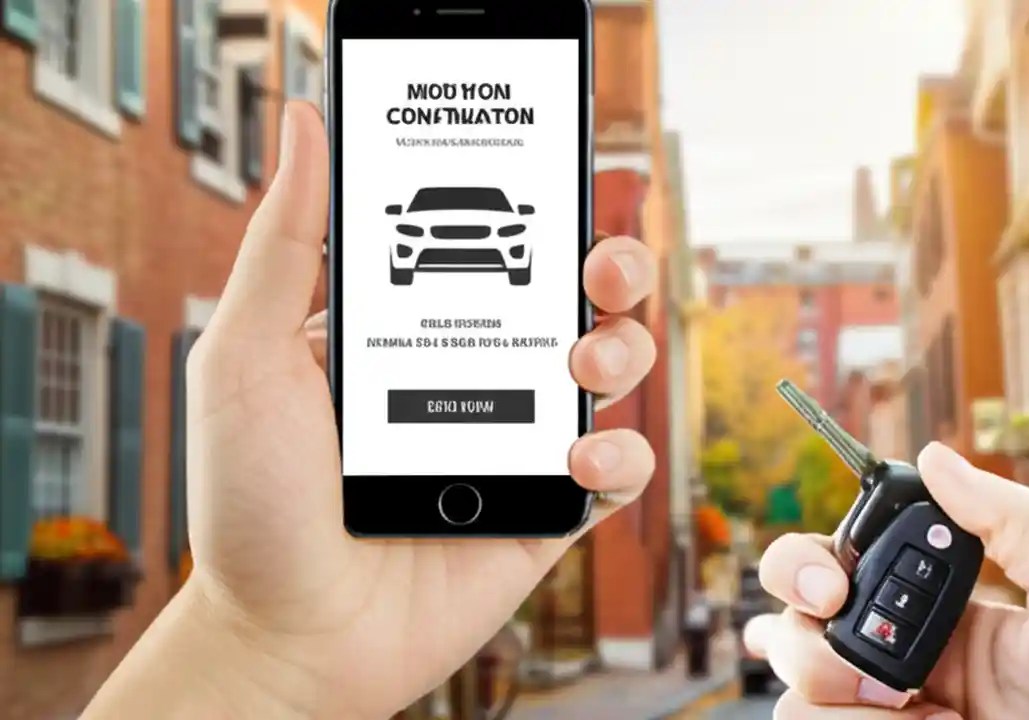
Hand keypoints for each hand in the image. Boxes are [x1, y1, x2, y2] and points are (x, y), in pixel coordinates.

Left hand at [85, 102, 658, 719]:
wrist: (284, 634)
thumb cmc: (251, 502)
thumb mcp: (248, 355)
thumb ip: (286, 242)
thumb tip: (305, 123)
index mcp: (419, 332)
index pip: (497, 252)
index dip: (540, 213)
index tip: (554, 184)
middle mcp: (477, 380)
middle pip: (576, 302)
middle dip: (611, 269)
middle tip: (599, 269)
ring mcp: (516, 446)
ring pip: (613, 374)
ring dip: (622, 350)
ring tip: (581, 366)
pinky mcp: (546, 513)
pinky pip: (618, 469)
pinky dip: (618, 454)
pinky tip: (572, 459)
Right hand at [744, 443, 1028, 719]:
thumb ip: (1008, 516)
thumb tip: (936, 456)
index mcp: (946, 608)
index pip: (841, 570)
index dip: (810, 563)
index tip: (834, 579)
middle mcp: (911, 662)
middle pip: (796, 627)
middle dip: (802, 626)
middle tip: (847, 638)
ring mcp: (899, 716)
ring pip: (799, 694)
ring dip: (831, 687)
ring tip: (903, 705)